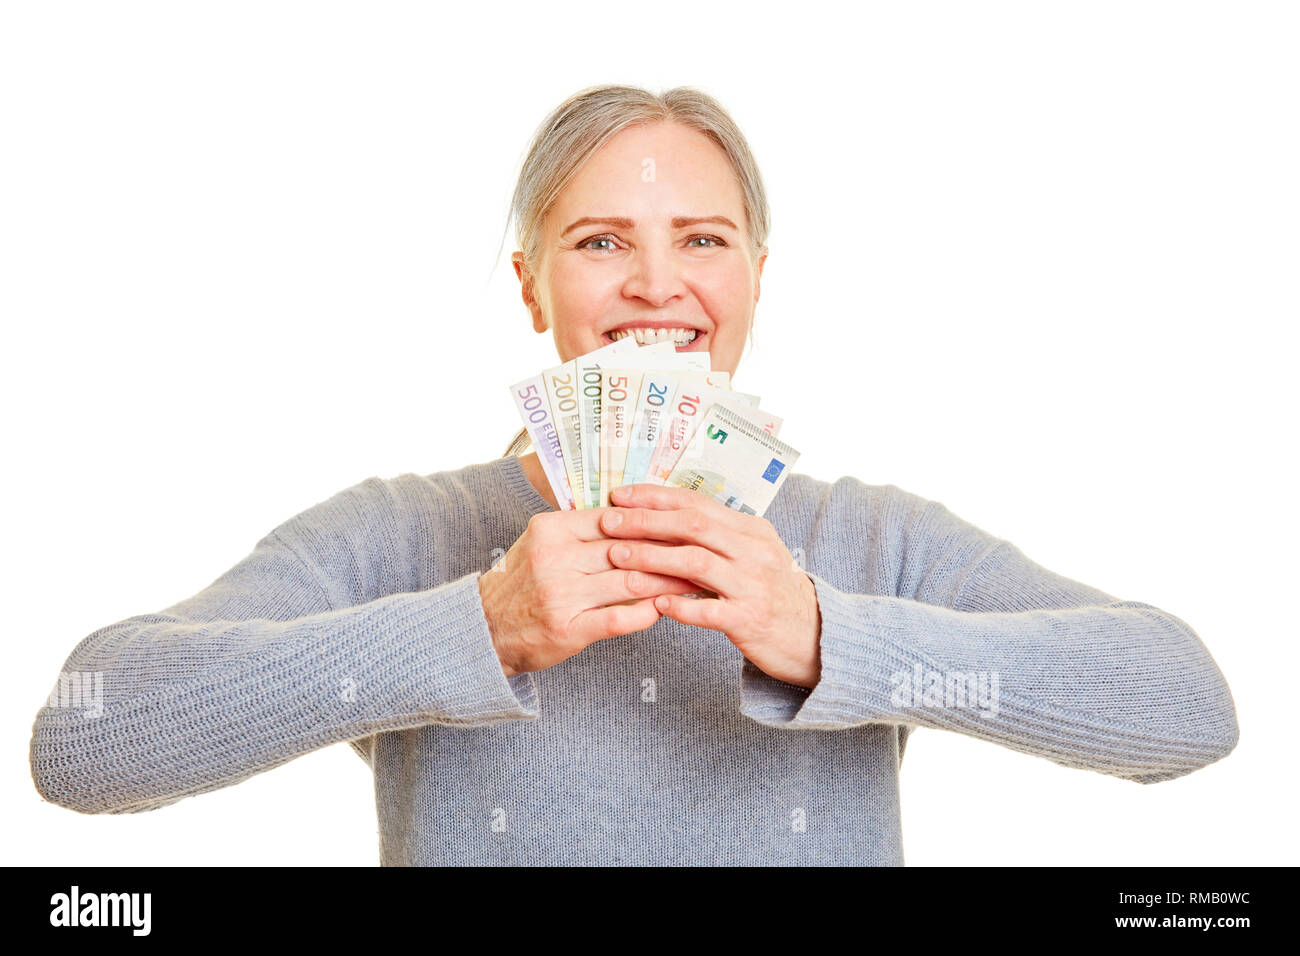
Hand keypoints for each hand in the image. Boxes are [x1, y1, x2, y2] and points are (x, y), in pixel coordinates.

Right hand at [478, 507, 700, 676]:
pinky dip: (646, 613)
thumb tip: (633, 515)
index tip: (681, 527)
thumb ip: (581, 529)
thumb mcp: (542, 544)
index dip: (651, 523)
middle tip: (700, 554)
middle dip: (668, 552)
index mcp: (551, 530)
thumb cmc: (520, 583)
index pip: (614, 519)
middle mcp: (555, 558)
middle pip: (627, 549)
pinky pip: (619, 618)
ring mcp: (561, 595)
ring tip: (692, 582)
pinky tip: (664, 610)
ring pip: (629, 582)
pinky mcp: (567, 629)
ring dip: (666, 584)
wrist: (484, 628)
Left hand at [600, 483, 822, 688]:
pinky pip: (709, 610)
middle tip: (609, 522)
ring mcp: (753, 585)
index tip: (620, 497)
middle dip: (646, 521)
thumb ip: (717, 536)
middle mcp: (753, 551)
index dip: (655, 497)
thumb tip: (665, 516)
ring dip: (653, 557)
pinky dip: (680, 606)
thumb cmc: (772, 592)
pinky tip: (656, 604)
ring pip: (697, 563)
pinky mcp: (750, 620)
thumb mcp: (752, 553)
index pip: (697, 503)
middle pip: (694, 526)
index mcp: (751, 530)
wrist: (815, 635)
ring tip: (618, 557)